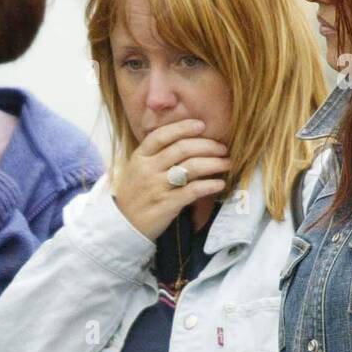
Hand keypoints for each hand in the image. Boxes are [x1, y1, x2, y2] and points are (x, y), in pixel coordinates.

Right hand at [112, 119, 230, 239]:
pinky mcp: (166, 205)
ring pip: (191, 167)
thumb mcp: (137, 170)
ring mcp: (157, 187)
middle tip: (222, 148)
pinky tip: (219, 184)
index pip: (162, 135)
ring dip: (214, 163)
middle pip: (182, 148)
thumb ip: (156, 155)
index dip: (183, 127)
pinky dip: (209, 185)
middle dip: (207, 145)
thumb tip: (187, 141)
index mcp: (140, 157)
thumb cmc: (135, 195)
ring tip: (227, 163)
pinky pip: (193, 191)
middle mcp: (148, 169)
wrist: (123, 226)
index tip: (202, 125)